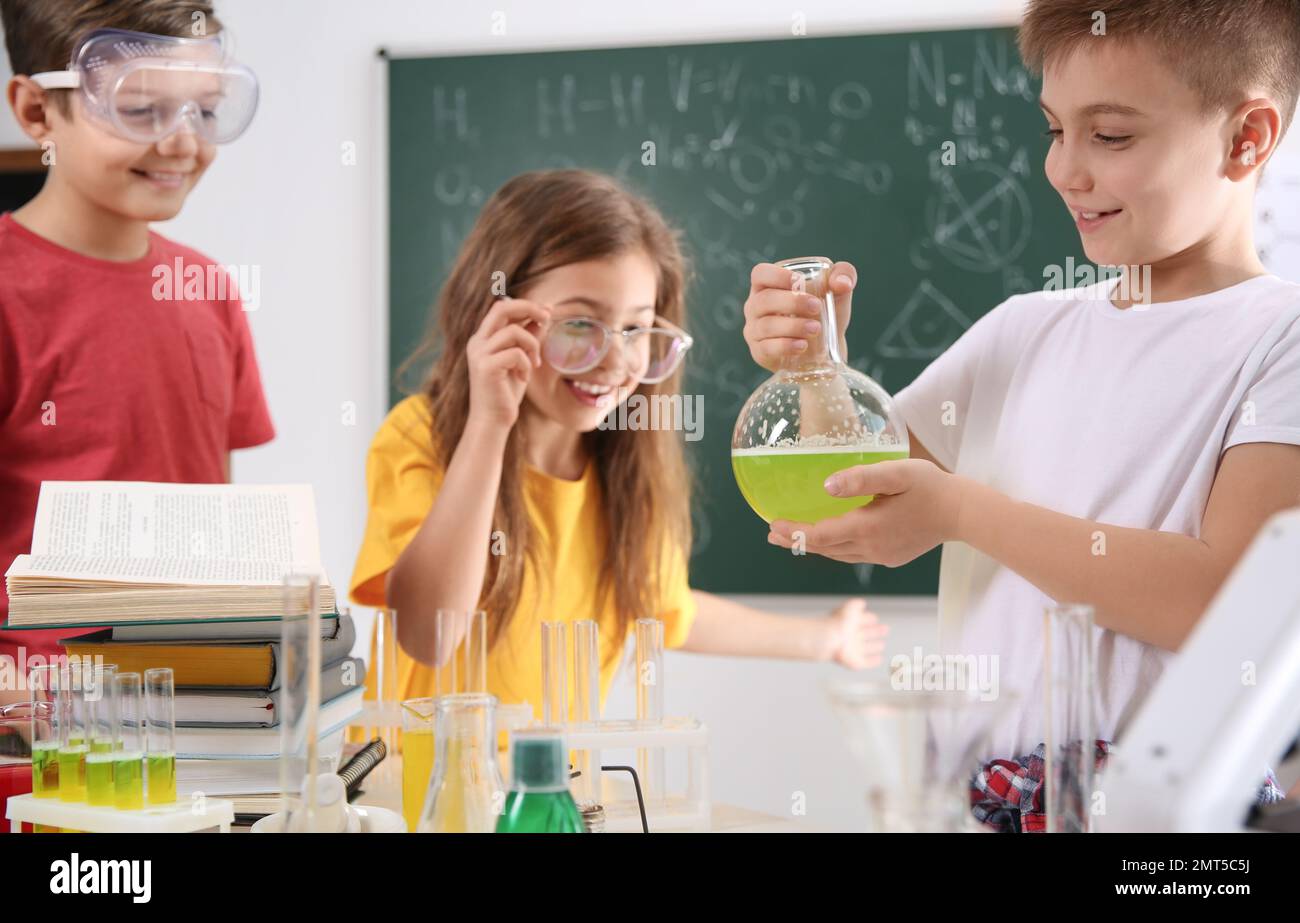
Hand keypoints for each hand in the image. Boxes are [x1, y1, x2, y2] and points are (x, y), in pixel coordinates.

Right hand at [466, 298, 549, 429]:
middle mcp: (477, 342)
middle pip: (502, 308)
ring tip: (534, 364)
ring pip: (513, 332)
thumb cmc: (506, 392)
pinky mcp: (485, 367)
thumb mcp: (521, 360)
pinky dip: (526, 365)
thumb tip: (546, 312)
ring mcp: (479, 354)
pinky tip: (523, 378)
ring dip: (532, 346)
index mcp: (483, 338)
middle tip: (547, 318)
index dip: (526, 305)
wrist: (492, 421)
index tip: (547, 312)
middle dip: (529, 308)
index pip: (501, 308)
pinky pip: (516, 354)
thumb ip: (529, 336)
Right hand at [742, 258, 856, 370]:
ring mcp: (755, 331)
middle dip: (792, 302)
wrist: (825, 348)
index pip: (760, 274)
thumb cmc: (823, 312)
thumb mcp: (837, 291)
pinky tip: (802, 345)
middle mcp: (755, 306)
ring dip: (792, 326)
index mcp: (768, 285)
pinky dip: (785, 346)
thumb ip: (844, 275)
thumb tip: (842, 284)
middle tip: (817, 307)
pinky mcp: (760, 352)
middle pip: (764, 300)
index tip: (798, 280)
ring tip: (816, 329)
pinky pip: (767, 348)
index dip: (775, 275)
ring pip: (766, 326)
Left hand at [768, 459, 963, 566]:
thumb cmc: (930, 487)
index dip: (793, 532)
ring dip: (815, 546)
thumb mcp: (895, 474)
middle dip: (796, 541)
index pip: (819, 536)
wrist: (963, 513)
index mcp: (867, 528)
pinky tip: (831, 538)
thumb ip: (860, 478)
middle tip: (772, 533)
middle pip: (824, 548)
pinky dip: (835, 547)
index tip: (771, 524)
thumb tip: (826, 486)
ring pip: (838, 554)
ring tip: (794, 538)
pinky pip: (854, 554)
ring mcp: (881, 555)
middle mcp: (870, 548)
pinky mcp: (891, 556)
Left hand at [819, 598, 889, 668]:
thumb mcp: (849, 608)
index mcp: (849, 624)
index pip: (860, 620)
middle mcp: (850, 636)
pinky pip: (865, 662)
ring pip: (865, 648)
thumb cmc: (837, 623)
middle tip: (885, 629)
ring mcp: (852, 650)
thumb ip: (856, 604)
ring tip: (882, 644)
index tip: (875, 618)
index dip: (868, 618)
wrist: (829, 640)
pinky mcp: (854, 661)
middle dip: (875, 631)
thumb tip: (862, 603)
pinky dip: (873, 661)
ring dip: (874, 646)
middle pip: (864, 634)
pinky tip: (879, 658)